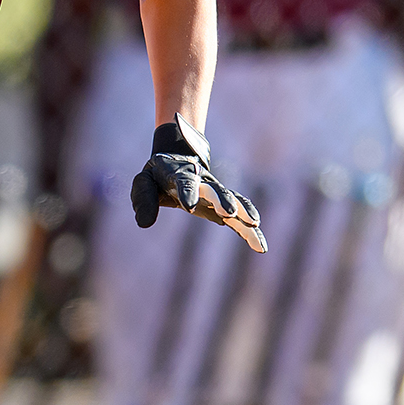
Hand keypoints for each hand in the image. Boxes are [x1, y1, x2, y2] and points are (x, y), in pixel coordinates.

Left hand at [129, 114, 265, 252]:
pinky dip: (250, 230)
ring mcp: (217, 193)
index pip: (184, 182)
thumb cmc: (158, 176)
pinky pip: (240, 217)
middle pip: (214, 190)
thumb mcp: (143, 182)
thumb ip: (143, 199)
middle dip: (222, 199)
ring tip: (254, 225)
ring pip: (233, 201)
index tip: (189, 206)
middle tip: (229, 211)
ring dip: (243, 212)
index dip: (187, 192)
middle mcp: (203, 182)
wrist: (181, 158)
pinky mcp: (225, 206)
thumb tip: (143, 224)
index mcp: (180, 174)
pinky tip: (260, 246)